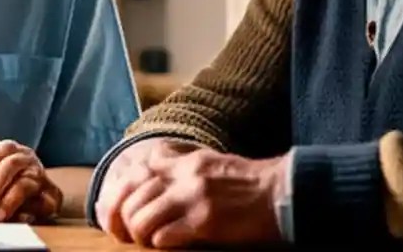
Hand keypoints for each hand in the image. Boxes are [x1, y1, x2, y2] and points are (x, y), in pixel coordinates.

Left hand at [0, 140, 61, 222]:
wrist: (36, 190)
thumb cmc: (0, 178)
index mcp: (5, 148)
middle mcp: (25, 156)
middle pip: (7, 168)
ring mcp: (40, 173)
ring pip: (24, 183)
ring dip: (7, 201)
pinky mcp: (53, 193)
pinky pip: (44, 200)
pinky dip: (30, 210)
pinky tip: (18, 220)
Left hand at [97, 140, 287, 248]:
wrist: (283, 194)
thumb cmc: (249, 185)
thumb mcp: (211, 164)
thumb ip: (181, 165)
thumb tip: (151, 168)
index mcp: (185, 160)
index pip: (136, 171)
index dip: (119, 193)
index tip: (119, 211)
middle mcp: (184, 175)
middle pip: (132, 195)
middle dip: (124, 218)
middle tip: (130, 233)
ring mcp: (193, 196)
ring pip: (141, 217)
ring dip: (141, 234)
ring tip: (151, 241)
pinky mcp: (204, 220)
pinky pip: (163, 235)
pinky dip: (160, 244)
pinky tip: (169, 245)